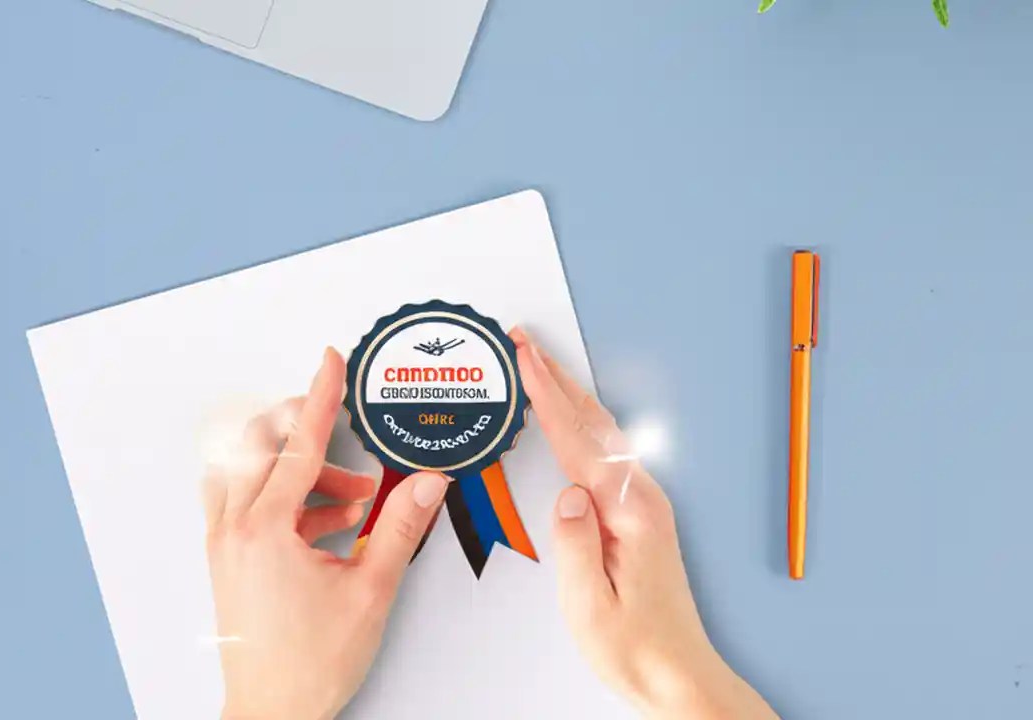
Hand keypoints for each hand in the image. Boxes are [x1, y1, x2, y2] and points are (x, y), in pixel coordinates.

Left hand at [203, 348, 448, 719]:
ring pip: (251, 472)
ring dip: (299, 470)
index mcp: (265, 529)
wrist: (269, 713)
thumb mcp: (369, 591)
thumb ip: (399, 526)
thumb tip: (425, 482)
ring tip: (353, 499)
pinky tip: (329, 522)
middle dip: (307, 431)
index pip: (299, 444)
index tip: (330, 361)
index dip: (321, 397)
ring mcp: (225, 542)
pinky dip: (284, 497)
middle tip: (345, 431)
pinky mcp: (227, 558)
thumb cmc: (309, 665)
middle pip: (263, 446)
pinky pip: (245, 501)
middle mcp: (235, 528)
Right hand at [511, 329, 777, 719]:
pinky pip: (605, 452)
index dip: (547, 396)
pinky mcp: (639, 515)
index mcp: (629, 515)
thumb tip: (566, 492)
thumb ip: (576, 544)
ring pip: (602, 432)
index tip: (525, 357)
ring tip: (539, 365)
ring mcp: (644, 504)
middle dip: (556, 377)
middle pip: (594, 422)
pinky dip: (580, 423)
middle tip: (525, 340)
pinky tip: (570, 417)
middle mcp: (643, 500)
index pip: (578, 442)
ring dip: (569, 394)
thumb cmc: (635, 648)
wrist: (679, 675)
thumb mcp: (591, 605)